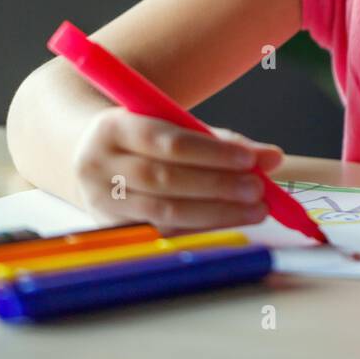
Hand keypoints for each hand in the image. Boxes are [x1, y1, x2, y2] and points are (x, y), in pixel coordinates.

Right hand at [72, 107, 284, 230]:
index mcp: (113, 127)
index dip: (211, 152)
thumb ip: (221, 141)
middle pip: (165, 179)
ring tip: (254, 209)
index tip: (250, 159)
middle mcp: (99, 165)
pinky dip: (201, 228)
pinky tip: (231, 222)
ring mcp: (101, 202)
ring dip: (217, 212)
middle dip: (218, 186)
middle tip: (258, 189)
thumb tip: (271, 157)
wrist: (88, 155)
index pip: (167, 141)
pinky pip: (163, 233)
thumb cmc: (144, 138)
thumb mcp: (172, 125)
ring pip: (164, 212)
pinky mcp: (113, 229)